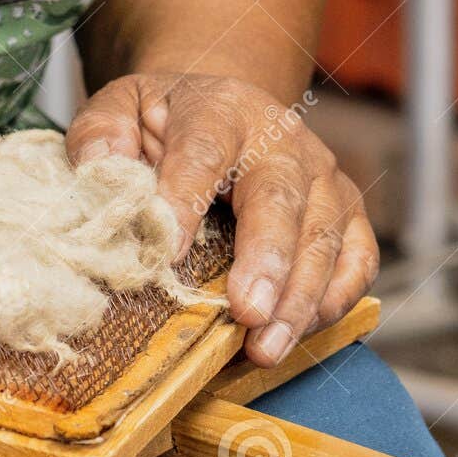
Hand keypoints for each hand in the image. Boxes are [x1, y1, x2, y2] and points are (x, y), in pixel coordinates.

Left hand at [66, 73, 377, 367]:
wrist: (223, 109)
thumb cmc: (165, 121)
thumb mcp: (120, 109)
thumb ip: (101, 134)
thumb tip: (101, 170)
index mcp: (220, 111)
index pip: (203, 154)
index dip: (186, 201)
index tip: (168, 251)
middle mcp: (283, 142)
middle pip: (281, 201)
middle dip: (267, 262)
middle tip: (248, 313)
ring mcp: (323, 179)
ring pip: (324, 238)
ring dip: (298, 299)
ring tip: (266, 347)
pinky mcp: (346, 212)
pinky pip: (357, 258)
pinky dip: (336, 299)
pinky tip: (301, 335)